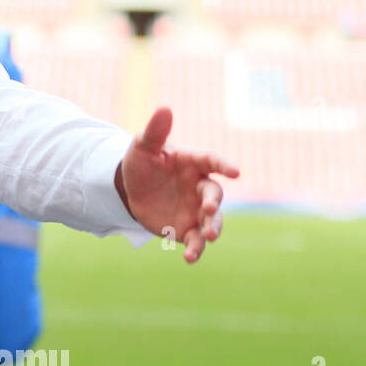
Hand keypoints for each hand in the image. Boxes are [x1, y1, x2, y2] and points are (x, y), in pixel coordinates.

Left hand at [117, 107, 239, 263]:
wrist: (130, 191)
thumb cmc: (140, 164)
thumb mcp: (141, 146)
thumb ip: (155, 131)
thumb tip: (164, 107)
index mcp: (193, 163)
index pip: (212, 161)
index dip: (224, 165)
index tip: (235, 171)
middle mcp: (199, 187)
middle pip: (214, 194)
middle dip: (214, 203)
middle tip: (208, 209)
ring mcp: (195, 210)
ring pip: (211, 220)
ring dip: (212, 228)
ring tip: (208, 237)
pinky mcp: (186, 229)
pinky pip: (195, 241)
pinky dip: (196, 249)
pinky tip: (190, 258)